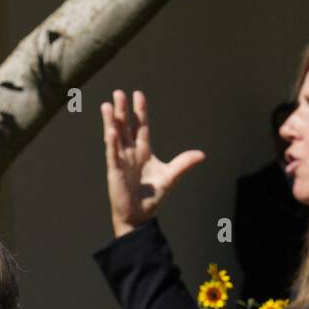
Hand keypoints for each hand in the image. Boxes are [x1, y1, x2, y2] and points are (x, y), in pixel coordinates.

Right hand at [101, 89, 205, 236]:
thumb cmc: (152, 197)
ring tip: (107, 105)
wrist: (138, 216)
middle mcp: (130, 152)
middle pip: (125, 126)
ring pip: (115, 136)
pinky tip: (110, 131)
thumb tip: (201, 154)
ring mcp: (121, 160)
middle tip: (118, 92)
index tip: (138, 94)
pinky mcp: (114, 171)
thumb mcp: (170, 177)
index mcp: (144, 151)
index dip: (139, 111)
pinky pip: (112, 154)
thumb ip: (183, 164)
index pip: (141, 126)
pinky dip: (111, 143)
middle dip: (122, 110)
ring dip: (111, 121)